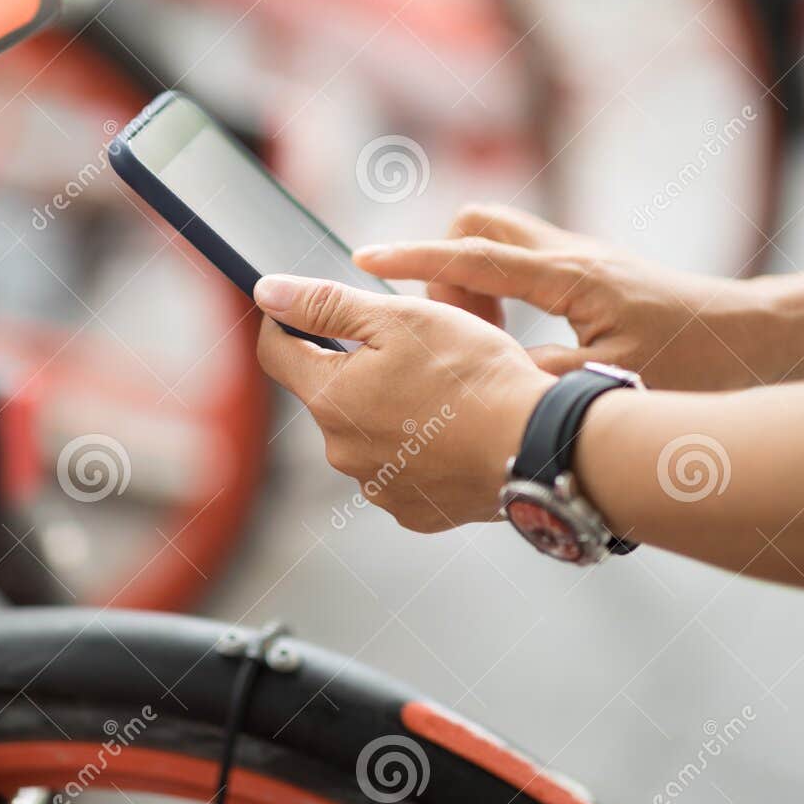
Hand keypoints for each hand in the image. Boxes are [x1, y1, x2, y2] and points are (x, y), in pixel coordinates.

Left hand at [254, 273, 554, 532]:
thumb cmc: (472, 373)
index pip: (276, 352)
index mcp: (330, 398)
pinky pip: (401, 470)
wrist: (536, 445)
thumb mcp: (399, 319)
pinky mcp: (412, 511)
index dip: (286, 321)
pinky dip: (418, 449)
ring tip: (443, 394)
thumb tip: (267, 292)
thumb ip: (326, 304)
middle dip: (356, 369)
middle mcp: (342, 451)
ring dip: (390, 410)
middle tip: (412, 351)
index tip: (306, 307)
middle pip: (328, 395)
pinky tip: (454, 433)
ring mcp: (376, 487)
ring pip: (367, 433)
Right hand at [354, 204, 790, 390]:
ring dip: (474, 284)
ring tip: (486, 344)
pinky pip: (522, 269)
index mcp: (571, 276)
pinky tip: (516, 346)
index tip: (364, 258)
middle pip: (478, 225)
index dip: (414, 259)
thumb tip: (478, 374)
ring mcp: (582, 260)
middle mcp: (572, 255)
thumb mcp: (612, 384)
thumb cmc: (699, 365)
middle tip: (452, 328)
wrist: (764, 341)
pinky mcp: (592, 275)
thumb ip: (536, 377)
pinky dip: (502, 296)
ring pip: (500, 243)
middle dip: (444, 266)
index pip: (474, 254)